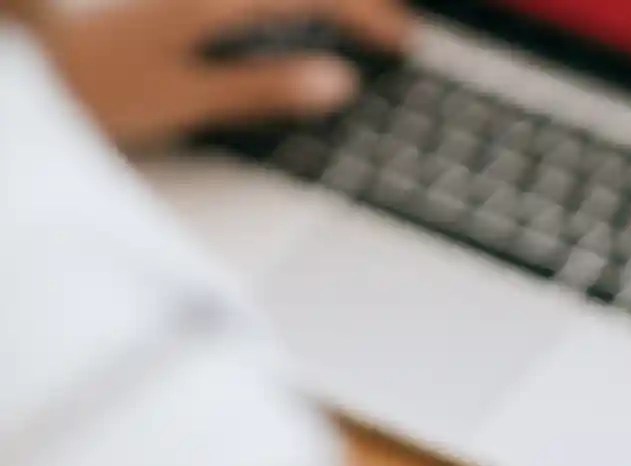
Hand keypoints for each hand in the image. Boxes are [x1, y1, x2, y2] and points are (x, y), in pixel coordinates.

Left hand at [22, 0, 415, 147]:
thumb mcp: (179, 100)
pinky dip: (281, 7)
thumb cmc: (82, 84)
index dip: (368, 15)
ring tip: (346, 16)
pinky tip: (286, 19)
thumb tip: (338, 82)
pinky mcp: (172, 2)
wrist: (16, 62)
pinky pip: (248, 0)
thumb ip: (262, 88)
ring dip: (315, 0)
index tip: (401, 44)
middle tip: (388, 22)